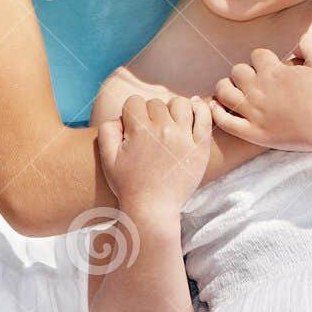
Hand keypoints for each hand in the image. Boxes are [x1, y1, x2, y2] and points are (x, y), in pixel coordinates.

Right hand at [97, 95, 211, 216]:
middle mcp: (163, 129)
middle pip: (157, 103)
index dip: (132, 113)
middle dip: (151, 114)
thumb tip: (120, 116)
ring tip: (170, 125)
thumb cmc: (129, 185)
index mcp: (139, 131)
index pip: (134, 102)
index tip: (134, 127)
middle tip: (151, 132)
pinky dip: (199, 109)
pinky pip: (204, 116)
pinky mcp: (200, 146)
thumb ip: (107, 131)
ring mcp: (184, 136)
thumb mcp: (108, 159)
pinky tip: (192, 113)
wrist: (153, 209)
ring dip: (173, 110)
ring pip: (180, 103)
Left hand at [210, 34, 311, 152]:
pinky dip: (217, 112)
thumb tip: (299, 39)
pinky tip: (217, 106)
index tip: (270, 65)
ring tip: (234, 89)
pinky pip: (225, 121)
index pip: (257, 54)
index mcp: (274, 72)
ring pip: (225, 92)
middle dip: (245, 71)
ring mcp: (254, 112)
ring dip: (226, 87)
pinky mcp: (252, 133)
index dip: (263, 58)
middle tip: (254, 79)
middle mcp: (259, 90)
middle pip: (238, 70)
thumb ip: (310, 43)